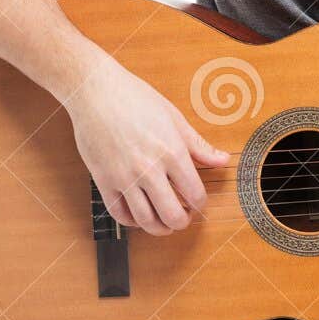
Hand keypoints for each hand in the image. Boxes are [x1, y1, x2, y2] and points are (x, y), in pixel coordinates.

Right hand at [61, 57, 230, 234]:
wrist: (96, 91)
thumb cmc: (135, 99)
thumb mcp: (174, 118)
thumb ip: (198, 145)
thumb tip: (222, 160)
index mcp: (171, 152)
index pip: (195, 195)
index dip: (200, 204)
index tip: (196, 202)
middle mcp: (149, 168)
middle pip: (173, 216)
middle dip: (182, 222)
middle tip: (183, 216)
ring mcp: (124, 177)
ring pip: (146, 221)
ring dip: (159, 228)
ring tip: (164, 221)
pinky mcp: (103, 181)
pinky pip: (119, 214)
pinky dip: (132, 222)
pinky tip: (140, 215)